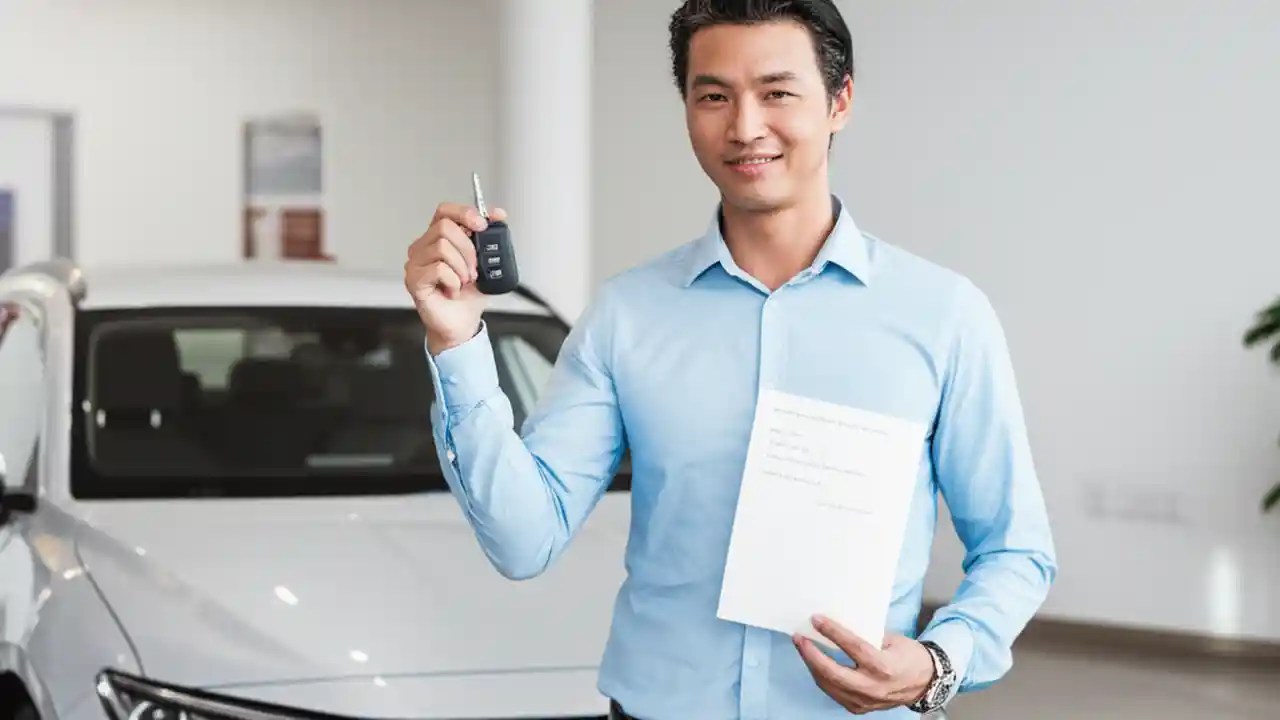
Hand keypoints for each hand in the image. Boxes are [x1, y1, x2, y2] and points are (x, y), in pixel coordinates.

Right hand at [404, 203, 506, 354]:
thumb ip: (490, 236)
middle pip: (444, 227)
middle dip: (468, 249)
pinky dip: (453, 281)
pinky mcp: (414, 280)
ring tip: (464, 282)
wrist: (463, 324)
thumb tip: (498, 213)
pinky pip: (438, 269)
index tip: (482, 225)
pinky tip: (453, 290)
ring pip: (442, 247)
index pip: (444, 211)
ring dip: (462, 267)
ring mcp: (415, 263)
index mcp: (438, 238)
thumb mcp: (486, 262)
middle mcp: (423, 247)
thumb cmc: (469, 296)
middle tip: (474, 269)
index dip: (464, 213)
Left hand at [794, 615, 934, 714]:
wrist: (925, 684)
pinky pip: (833, 693)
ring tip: (803, 648)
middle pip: (833, 673)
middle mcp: (873, 687)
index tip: (816, 619)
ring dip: (812, 665)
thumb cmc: (909, 657)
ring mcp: (864, 701)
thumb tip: (840, 623)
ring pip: (829, 685)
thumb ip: (868, 635)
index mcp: (883, 667)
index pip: (853, 648)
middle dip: (811, 655)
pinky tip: (815, 664)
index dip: (832, 633)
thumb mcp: (892, 640)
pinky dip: (822, 678)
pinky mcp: (859, 708)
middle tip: (799, 638)